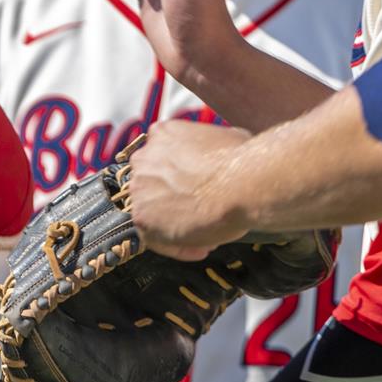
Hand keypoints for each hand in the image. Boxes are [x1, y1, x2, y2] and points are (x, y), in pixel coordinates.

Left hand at [125, 120, 254, 256]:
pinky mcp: (142, 216)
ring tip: (208, 234)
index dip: (183, 179)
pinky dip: (179, 246)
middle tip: (202, 213)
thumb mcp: (229, 137)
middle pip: (154, 185)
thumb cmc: (243, 162)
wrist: (242, 184)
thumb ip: (213, 145)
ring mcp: (139, 188)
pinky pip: (156, 238)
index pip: (164, 159)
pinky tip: (203, 247)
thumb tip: (225, 150)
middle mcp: (143, 158)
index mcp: (162, 134)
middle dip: (177, 201)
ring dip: (178, 226)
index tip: (202, 191)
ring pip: (154, 212)